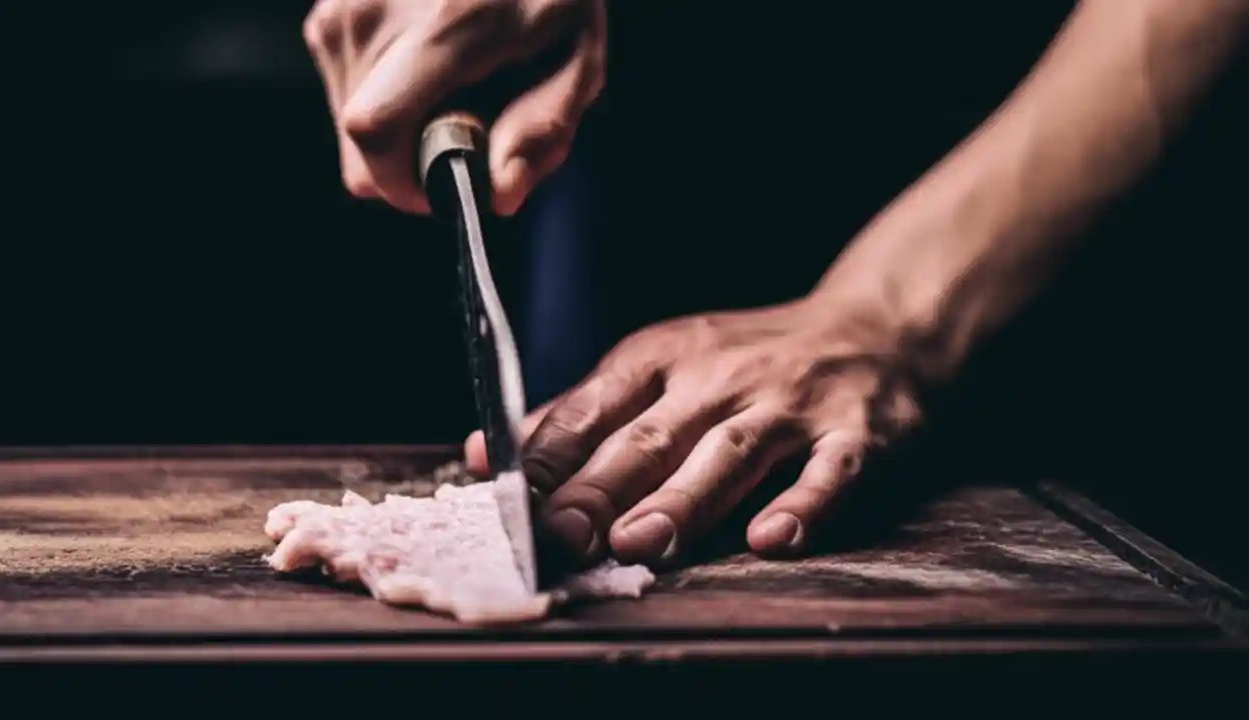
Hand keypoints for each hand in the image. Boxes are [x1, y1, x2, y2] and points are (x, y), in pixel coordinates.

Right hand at [302, 0, 605, 213]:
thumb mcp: (576, 58)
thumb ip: (542, 128)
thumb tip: (500, 192)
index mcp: (443, 26)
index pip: (376, 131)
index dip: (404, 183)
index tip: (444, 189)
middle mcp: (374, 14)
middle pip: (361, 145)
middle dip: (416, 162)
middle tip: (468, 130)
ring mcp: (341, 10)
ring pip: (351, 127)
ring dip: (403, 131)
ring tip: (452, 90)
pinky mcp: (327, 15)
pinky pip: (346, 95)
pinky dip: (387, 100)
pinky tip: (427, 71)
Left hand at [465, 295, 924, 565]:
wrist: (872, 327)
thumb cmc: (744, 360)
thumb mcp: (659, 366)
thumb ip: (578, 413)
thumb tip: (487, 454)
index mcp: (662, 359)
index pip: (593, 409)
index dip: (551, 458)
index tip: (511, 502)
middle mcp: (721, 377)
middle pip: (651, 436)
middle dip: (601, 487)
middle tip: (561, 536)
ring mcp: (790, 404)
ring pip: (729, 453)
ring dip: (682, 499)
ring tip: (637, 543)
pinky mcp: (857, 431)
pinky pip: (831, 470)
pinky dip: (804, 503)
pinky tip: (772, 536)